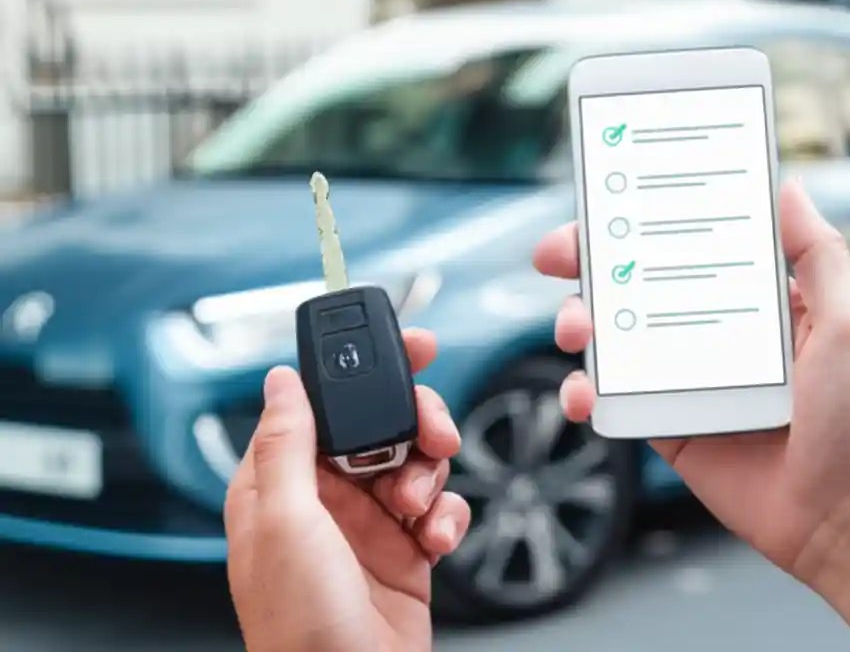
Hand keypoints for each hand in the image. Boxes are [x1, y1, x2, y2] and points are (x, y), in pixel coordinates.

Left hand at [225, 329, 471, 651]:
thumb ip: (286, 445)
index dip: (364, 371)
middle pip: (382, 425)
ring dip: (432, 474)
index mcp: (281, 483)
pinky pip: (439, 509)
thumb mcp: (283, 523)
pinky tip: (435, 539)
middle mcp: (325, 499)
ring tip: (419, 509)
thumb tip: (281, 381)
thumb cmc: (300, 626)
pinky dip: (447, 517)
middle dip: (416, 422)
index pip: (322, 404)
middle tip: (434, 433)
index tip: (409, 346)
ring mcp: (369, 525)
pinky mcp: (407, 552)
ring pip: (417, 462)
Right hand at [532, 179, 849, 575]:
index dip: (646, 219)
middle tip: (557, 254)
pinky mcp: (668, 427)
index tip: (607, 196)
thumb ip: (819, 253)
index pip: (691, 243)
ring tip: (576, 329)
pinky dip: (584, 392)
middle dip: (589, 261)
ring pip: (614, 338)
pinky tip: (581, 393)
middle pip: (638, 283)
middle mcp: (716, 333)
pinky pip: (613, 401)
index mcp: (758, 300)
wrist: (844, 514)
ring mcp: (688, 380)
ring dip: (579, 322)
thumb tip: (786, 185)